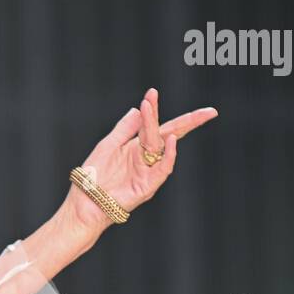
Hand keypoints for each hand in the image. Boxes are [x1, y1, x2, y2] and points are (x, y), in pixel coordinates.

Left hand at [66, 87, 217, 233]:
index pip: (153, 125)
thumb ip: (125, 128)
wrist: (86, 201)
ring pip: (162, 146)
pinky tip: (171, 139)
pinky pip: (164, 168)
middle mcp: (147, 157)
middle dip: (189, 122)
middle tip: (208, 111)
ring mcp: (149, 171)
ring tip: (150, 108)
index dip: (154, 109)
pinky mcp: (149, 185)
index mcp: (137, 147)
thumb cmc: (94, 175)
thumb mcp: (108, 145)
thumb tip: (138, 109)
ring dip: (161, 127)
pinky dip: (170, 154)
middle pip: (171, 135)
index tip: (152, 92)